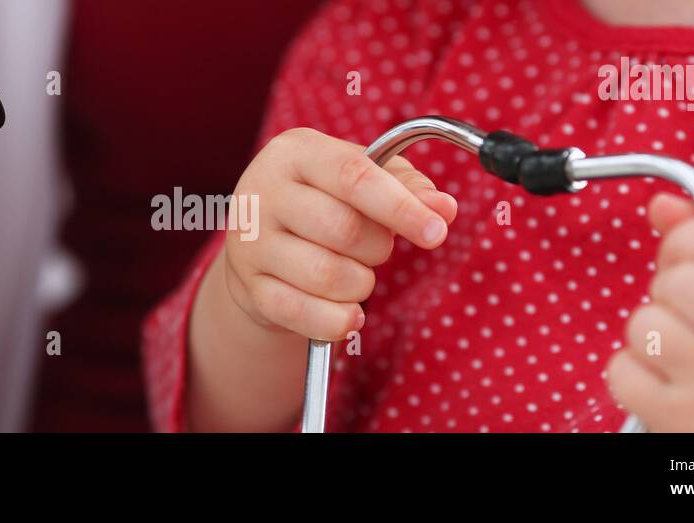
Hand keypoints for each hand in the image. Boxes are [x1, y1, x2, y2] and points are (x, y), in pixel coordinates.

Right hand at [185, 127, 456, 430]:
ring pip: (326, 275)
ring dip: (360, 284)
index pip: (353, 176)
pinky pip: (302, 313)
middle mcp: (263, 192)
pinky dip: (337, 320)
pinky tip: (351, 315)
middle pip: (343, 229)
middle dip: (378, 248)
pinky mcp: (249, 287)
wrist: (258, 242)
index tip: (437, 232)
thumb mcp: (362, 177)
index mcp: (294, 152)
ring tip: (357, 275)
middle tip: (377, 248)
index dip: (400, 207)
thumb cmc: (322, 200)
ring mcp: (250, 242)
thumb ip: (408, 186)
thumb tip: (444, 208)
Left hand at [607, 193, 693, 431]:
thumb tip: (661, 205)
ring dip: (649, 335)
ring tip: (684, 356)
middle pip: (675, 281)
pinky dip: (632, 374)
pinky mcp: (682, 419)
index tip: (687, 258)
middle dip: (670, 293)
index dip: (689, 241)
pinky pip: (621, 369)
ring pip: (642, 324)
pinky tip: (666, 384)